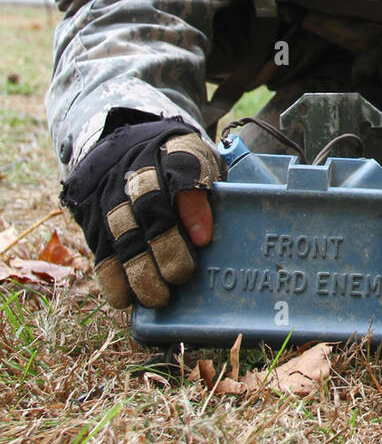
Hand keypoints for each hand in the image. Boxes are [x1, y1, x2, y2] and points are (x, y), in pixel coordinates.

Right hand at [61, 119, 221, 308]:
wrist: (127, 145)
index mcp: (175, 150)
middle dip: (165, 245)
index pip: (183, 169)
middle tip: (181, 276)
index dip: (193, 206)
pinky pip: (98, 246)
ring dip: (138, 268)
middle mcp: (138, 167)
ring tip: (157, 297)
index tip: (204, 239)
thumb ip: (213, 191)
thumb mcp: (202, 164)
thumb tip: (227, 234)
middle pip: (149, 204)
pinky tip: (125, 298)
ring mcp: (111, 190)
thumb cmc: (178, 166)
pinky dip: (111, 276)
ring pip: (120, 228)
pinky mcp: (92, 214)